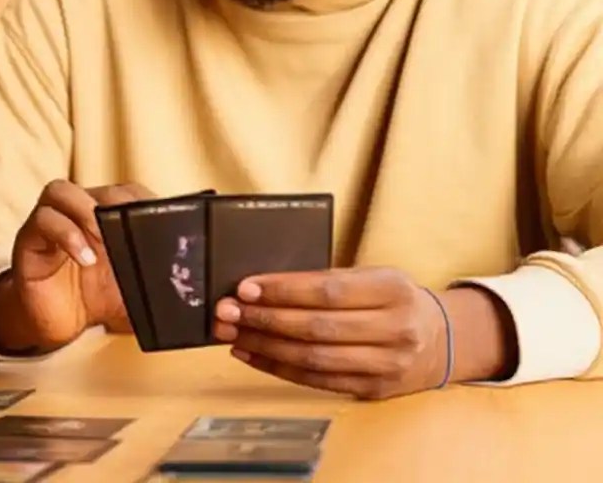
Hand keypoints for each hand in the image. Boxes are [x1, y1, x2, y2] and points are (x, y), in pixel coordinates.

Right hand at [0, 180, 151, 354]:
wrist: (60, 327)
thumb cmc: (98, 301)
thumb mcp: (136, 291)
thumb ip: (158, 280)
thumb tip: (194, 294)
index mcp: (106, 219)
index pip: (126, 192)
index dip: (143, 199)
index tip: (161, 218)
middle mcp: (78, 214)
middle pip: (95, 186)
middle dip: (116, 203)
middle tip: (131, 227)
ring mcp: (51, 223)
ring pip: (59, 190)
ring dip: (84, 209)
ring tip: (102, 237)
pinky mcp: (29, 241)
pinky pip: (42, 221)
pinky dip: (66, 235)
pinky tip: (84, 257)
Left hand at [212, 267, 448, 399]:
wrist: (441, 341)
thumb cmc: (393, 301)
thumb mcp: (373, 278)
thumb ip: (326, 281)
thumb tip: (261, 287)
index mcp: (393, 290)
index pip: (328, 290)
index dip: (283, 291)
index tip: (246, 288)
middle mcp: (395, 329)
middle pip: (317, 327)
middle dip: (264, 319)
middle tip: (227, 312)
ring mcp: (386, 364)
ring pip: (313, 358)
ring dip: (264, 345)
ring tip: (232, 333)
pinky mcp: (373, 390)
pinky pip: (316, 380)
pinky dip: (278, 367)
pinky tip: (251, 353)